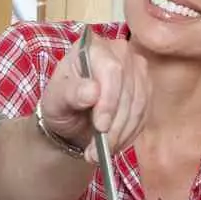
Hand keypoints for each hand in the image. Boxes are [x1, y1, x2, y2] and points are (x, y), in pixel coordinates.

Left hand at [35, 31, 146, 156]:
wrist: (72, 120)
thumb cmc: (61, 104)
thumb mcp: (55, 101)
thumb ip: (70, 94)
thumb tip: (92, 92)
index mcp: (91, 46)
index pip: (112, 69)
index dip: (109, 100)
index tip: (101, 127)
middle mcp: (118, 52)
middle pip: (128, 88)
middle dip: (115, 123)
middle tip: (99, 149)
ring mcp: (135, 69)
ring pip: (139, 103)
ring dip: (122, 132)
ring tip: (102, 152)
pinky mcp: (145, 88)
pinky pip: (145, 114)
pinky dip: (130, 133)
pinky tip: (115, 144)